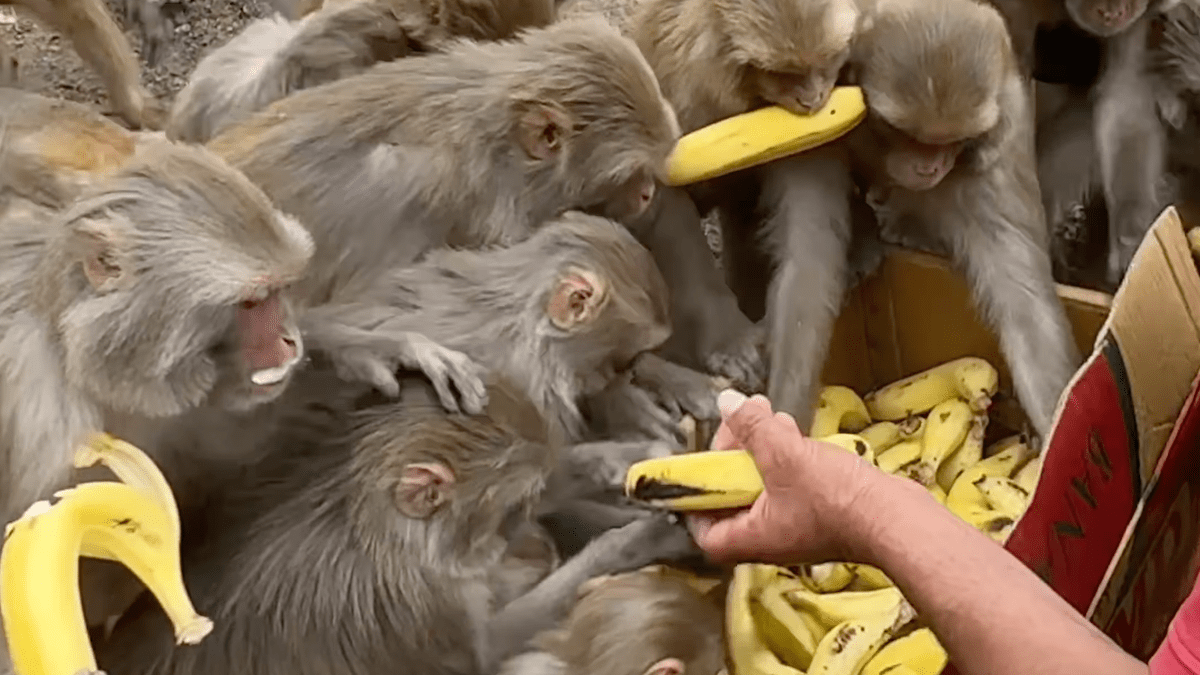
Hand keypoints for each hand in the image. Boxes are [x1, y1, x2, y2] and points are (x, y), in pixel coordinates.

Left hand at [686, 390, 882, 564]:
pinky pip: (789, 483)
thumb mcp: (784, 455)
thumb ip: (751, 428)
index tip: (701, 462)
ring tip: (768, 416)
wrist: (896, 518)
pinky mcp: (819, 513)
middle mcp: (769, 539)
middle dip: (733, 455)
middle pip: (732, 498)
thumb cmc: (837, 501)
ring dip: (761, 449)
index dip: (695, 495)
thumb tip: (727, 403)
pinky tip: (794, 431)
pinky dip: (786, 458)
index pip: (702, 527)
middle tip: (740, 423)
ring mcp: (795, 527)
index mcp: (750, 537)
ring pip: (763, 486)